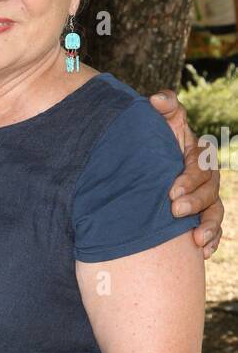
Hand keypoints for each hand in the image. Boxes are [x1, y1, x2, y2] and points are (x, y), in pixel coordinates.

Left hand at [147, 88, 222, 256]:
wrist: (138, 169)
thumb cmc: (149, 144)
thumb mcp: (156, 123)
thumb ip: (162, 107)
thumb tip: (157, 100)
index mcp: (197, 154)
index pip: (202, 164)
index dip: (190, 178)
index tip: (171, 191)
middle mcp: (205, 177)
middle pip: (210, 191)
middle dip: (195, 202)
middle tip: (174, 211)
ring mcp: (204, 199)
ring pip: (214, 213)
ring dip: (208, 226)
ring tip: (197, 240)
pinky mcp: (200, 218)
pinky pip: (214, 231)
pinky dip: (212, 241)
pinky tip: (202, 252)